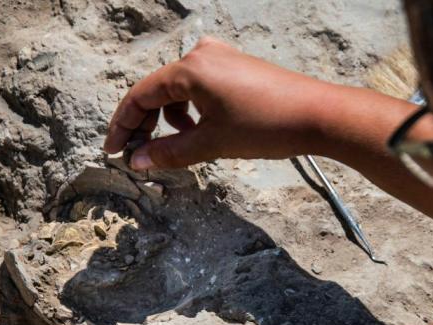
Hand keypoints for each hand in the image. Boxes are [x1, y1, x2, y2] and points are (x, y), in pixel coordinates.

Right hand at [103, 37, 326, 169]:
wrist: (317, 115)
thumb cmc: (266, 126)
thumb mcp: (212, 143)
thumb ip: (169, 152)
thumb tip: (137, 161)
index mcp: (189, 69)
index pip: (140, 96)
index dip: (123, 125)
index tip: (114, 151)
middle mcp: (202, 55)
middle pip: (158, 90)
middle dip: (146, 123)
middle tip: (140, 152)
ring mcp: (222, 58)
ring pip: (180, 89)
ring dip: (171, 118)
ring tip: (182, 143)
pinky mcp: (237, 66)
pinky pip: (201, 86)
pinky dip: (193, 108)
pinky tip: (204, 128)